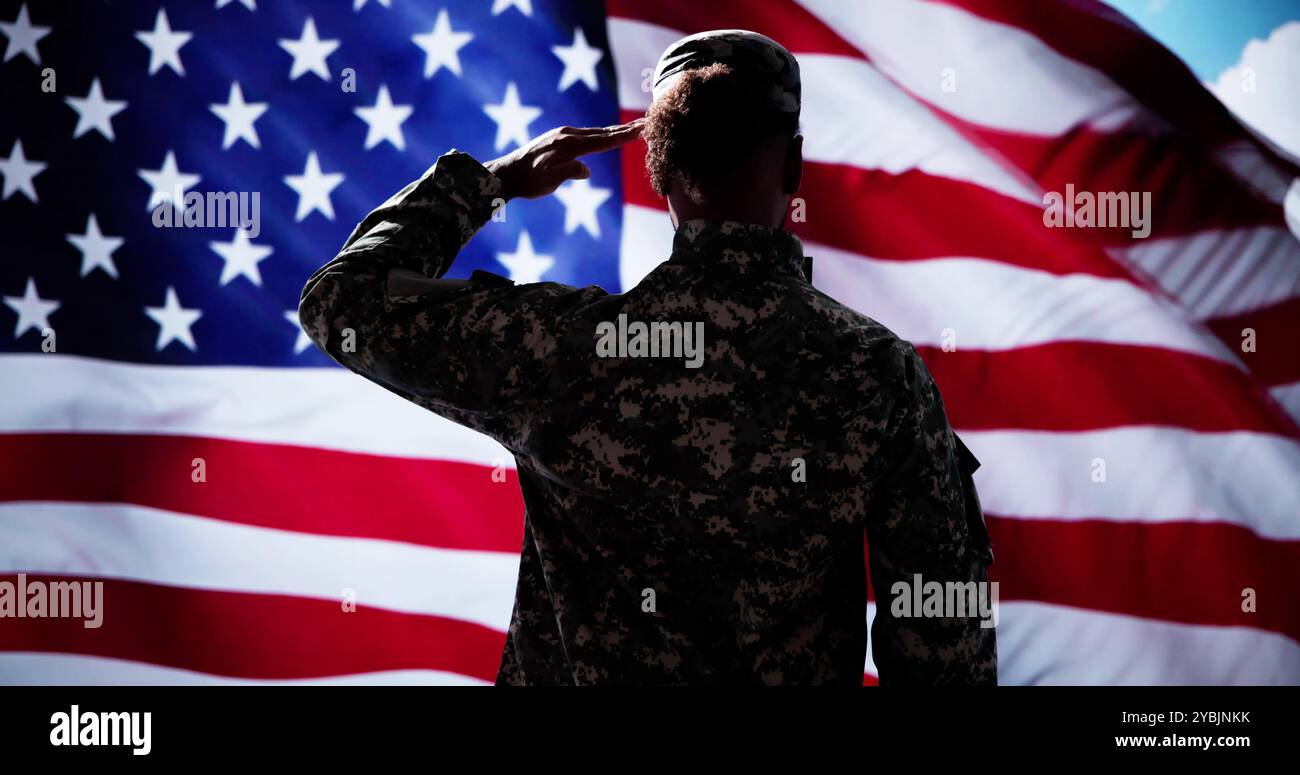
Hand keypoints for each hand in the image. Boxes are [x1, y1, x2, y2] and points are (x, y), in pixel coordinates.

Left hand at [484, 120, 644, 199]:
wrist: (507, 172)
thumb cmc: (529, 182)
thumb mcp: (550, 182)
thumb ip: (569, 172)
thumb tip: (586, 170)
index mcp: (568, 146)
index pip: (603, 141)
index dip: (624, 136)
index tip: (642, 129)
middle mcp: (567, 135)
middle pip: (603, 132)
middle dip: (626, 128)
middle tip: (647, 121)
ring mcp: (563, 134)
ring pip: (595, 132)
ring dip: (615, 130)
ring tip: (634, 126)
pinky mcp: (559, 137)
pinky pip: (586, 134)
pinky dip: (601, 134)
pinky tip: (607, 135)